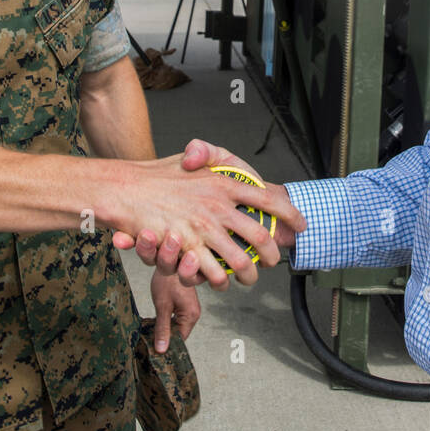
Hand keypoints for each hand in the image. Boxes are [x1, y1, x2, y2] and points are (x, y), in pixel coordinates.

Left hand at [148, 237, 200, 348]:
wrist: (172, 256)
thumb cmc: (168, 279)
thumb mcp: (162, 305)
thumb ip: (162, 328)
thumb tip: (162, 349)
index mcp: (190, 316)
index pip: (179, 340)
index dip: (165, 344)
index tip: (150, 346)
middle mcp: (193, 313)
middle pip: (178, 333)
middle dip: (163, 335)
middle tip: (146, 336)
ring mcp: (189, 307)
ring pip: (175, 324)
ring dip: (163, 325)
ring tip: (149, 326)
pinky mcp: (184, 302)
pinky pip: (174, 316)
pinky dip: (165, 317)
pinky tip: (154, 315)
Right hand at [171, 139, 304, 287]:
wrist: (127, 189)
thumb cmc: (162, 173)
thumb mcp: (194, 153)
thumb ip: (210, 151)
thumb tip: (217, 158)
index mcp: (225, 183)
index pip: (268, 200)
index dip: (290, 214)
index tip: (302, 224)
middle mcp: (218, 207)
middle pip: (259, 237)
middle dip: (272, 253)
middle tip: (273, 259)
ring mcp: (203, 229)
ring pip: (240, 261)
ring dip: (249, 274)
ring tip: (250, 277)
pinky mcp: (186, 249)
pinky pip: (213, 272)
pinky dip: (221, 280)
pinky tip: (223, 280)